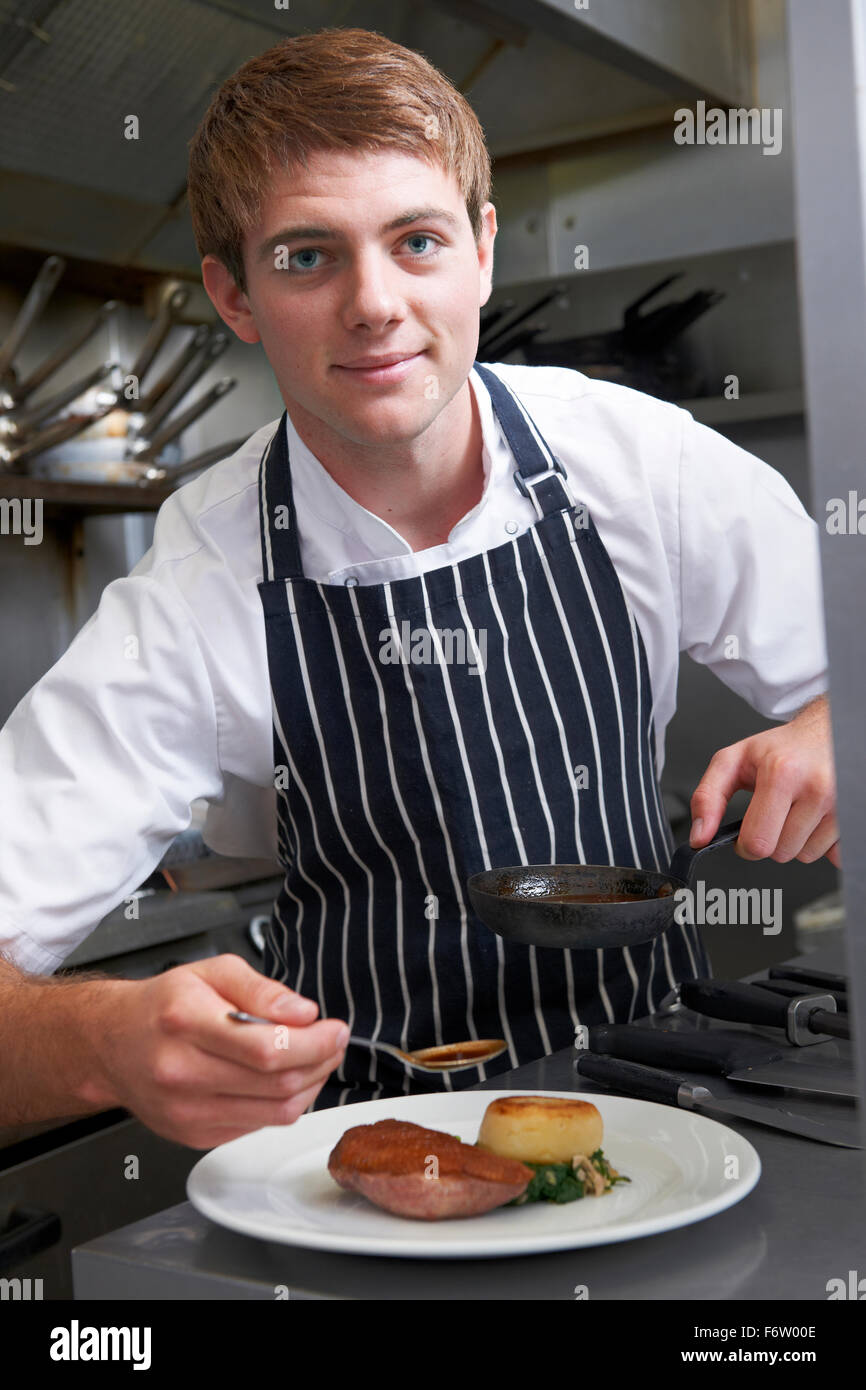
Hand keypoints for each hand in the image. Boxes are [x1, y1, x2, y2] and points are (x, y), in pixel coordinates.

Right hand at [80, 954, 347, 1147]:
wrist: (113, 1044)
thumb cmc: (164, 1004)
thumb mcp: (213, 972)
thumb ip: (263, 990)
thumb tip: (303, 1012)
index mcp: (186, 1021)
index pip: (266, 1048)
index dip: (314, 1043)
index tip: (335, 1030)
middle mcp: (181, 1071)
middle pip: (276, 1083)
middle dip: (321, 1062)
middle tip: (332, 1041)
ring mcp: (186, 1111)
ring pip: (275, 1112)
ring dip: (309, 1086)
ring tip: (314, 1059)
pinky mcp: (194, 1135)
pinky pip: (259, 1125)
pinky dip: (282, 1103)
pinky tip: (282, 1079)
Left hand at [688, 694, 839, 868]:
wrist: (826, 731)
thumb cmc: (781, 747)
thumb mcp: (733, 760)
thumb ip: (707, 797)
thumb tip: (699, 837)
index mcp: (782, 773)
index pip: (757, 843)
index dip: (745, 844)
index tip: (749, 829)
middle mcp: (817, 787)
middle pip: (781, 853)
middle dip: (771, 839)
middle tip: (775, 812)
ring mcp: (842, 803)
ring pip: (807, 856)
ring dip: (796, 840)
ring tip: (796, 809)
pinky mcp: (856, 815)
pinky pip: (834, 854)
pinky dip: (822, 843)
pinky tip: (817, 817)